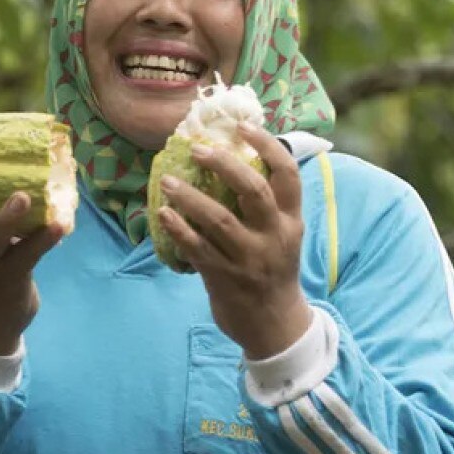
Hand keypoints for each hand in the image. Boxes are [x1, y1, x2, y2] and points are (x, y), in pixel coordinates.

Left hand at [154, 122, 311, 359]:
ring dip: (190, 197)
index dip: (267, 145)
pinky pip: (198, 248)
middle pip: (253, 191)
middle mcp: (274, 236)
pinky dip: (179, 229)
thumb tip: (229, 160)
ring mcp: (250, 259)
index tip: (243, 125)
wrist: (275, 327)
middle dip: (224, 165)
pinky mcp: (225, 278)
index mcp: (291, 221)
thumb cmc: (272, 271)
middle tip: (197, 149)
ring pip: (220, 219)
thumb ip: (265, 206)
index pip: (288, 174)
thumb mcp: (282, 236)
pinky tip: (162, 214)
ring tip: (167, 180)